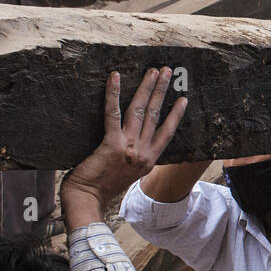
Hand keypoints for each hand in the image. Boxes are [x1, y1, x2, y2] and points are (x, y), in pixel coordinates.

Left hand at [59, 68, 188, 228]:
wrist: (88, 200)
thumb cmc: (101, 189)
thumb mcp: (127, 176)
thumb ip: (134, 160)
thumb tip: (132, 147)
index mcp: (149, 161)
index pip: (167, 132)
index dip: (176, 114)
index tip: (183, 99)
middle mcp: (143, 152)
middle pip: (156, 115)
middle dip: (162, 90)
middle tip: (167, 71)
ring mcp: (129, 147)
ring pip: (141, 110)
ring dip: (148, 87)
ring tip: (153, 70)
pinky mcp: (111, 143)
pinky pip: (113, 113)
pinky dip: (114, 93)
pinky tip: (115, 77)